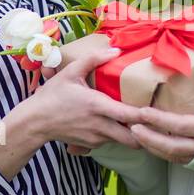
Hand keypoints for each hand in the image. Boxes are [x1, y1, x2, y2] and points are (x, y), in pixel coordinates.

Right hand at [21, 45, 143, 150]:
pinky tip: (114, 124)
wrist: (35, 122)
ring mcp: (96, 138)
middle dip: (146, 133)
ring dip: (132, 134)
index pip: (130, 116)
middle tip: (153, 122)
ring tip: (138, 123)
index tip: (158, 111)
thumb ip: (93, 59)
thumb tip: (116, 49)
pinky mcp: (90, 145)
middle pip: (133, 139)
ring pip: (123, 142)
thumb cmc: (53, 96)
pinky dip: (115, 136)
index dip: (147, 116)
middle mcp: (100, 126)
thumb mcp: (70, 72)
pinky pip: (110, 142)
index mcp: (98, 106)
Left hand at [128, 62, 193, 163]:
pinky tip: (157, 144)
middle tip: (130, 126)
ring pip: (172, 156)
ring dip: (153, 147)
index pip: (179, 126)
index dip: (158, 120)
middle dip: (147, 137)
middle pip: (169, 146)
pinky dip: (165, 153)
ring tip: (138, 135)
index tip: (141, 112)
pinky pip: (181, 160)